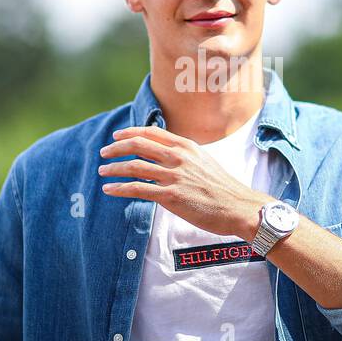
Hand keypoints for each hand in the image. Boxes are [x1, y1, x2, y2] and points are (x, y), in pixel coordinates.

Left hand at [99, 125, 267, 237]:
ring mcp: (174, 176)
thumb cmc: (223, 188)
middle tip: (104, 153)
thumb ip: (185, 156)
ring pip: (134, 167)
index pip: (152, 133)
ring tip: (102, 172)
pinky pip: (138, 189)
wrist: (239, 207)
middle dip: (116, 148)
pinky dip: (120, 188)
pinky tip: (109, 190)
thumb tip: (167, 155)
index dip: (130, 133)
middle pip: (138, 145)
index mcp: (187, 147)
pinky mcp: (171, 196)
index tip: (117, 136)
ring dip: (114, 168)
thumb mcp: (205, 162)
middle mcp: (179, 157)